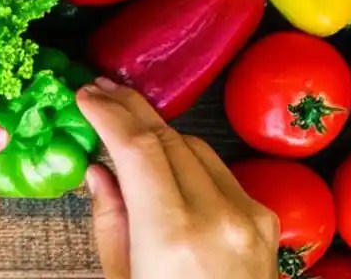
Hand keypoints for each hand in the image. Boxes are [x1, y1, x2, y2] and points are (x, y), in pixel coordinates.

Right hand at [78, 78, 278, 278]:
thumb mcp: (120, 277)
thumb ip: (110, 219)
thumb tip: (99, 170)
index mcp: (172, 234)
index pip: (137, 147)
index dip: (108, 112)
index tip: (84, 94)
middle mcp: (217, 217)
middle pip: (167, 138)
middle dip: (130, 109)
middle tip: (99, 90)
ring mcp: (248, 217)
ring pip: (195, 148)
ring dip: (157, 130)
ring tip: (125, 118)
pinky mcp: (266, 221)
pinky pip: (219, 172)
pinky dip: (187, 158)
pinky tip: (164, 156)